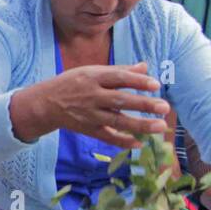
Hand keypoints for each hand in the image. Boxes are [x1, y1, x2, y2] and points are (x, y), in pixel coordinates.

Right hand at [11, 62, 169, 149]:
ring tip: (159, 126)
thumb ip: (119, 71)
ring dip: (140, 125)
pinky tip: (139, 143)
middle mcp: (92, 96)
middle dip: (143, 104)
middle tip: (165, 107)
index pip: (118, 78)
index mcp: (93, 77)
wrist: (46, 103)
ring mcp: (90, 114)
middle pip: (120, 100)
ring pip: (117, 121)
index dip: (138, 81)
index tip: (156, 85)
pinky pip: (107, 137)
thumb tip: (145, 66)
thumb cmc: (73, 83)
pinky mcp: (88, 129)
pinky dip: (122, 141)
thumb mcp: (92, 71)